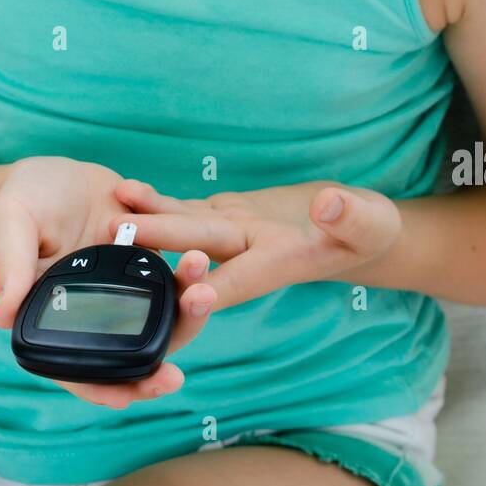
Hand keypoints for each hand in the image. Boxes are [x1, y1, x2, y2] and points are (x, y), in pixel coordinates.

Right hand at [0, 157, 216, 408]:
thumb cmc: (19, 205)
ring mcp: (129, 285)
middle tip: (201, 300)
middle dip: (179, 329)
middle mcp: (101, 313)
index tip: (157, 383)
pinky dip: (184, 253)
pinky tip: (187, 233)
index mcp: (61, 322)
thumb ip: (11, 268)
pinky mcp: (148, 256)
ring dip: (190, 291)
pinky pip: (174, 262)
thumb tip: (3, 315)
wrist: (49, 173)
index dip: (120, 387)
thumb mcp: (9, 226)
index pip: (89, 371)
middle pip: (144, 342)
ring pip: (167, 305)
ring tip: (198, 260)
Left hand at [107, 179, 403, 307]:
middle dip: (160, 243)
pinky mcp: (225, 214)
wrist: (352, 229)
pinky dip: (159, 201)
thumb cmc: (369, 231)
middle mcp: (246, 254)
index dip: (215, 289)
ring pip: (184, 227)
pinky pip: (186, 208)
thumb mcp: (371, 223)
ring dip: (149, 220)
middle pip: (199, 250)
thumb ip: (349, 216)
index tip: (189, 294)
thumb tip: (327, 202)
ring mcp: (232, 235)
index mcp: (280, 262)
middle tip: (117, 237)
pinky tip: (128, 191)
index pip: (242, 280)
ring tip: (114, 204)